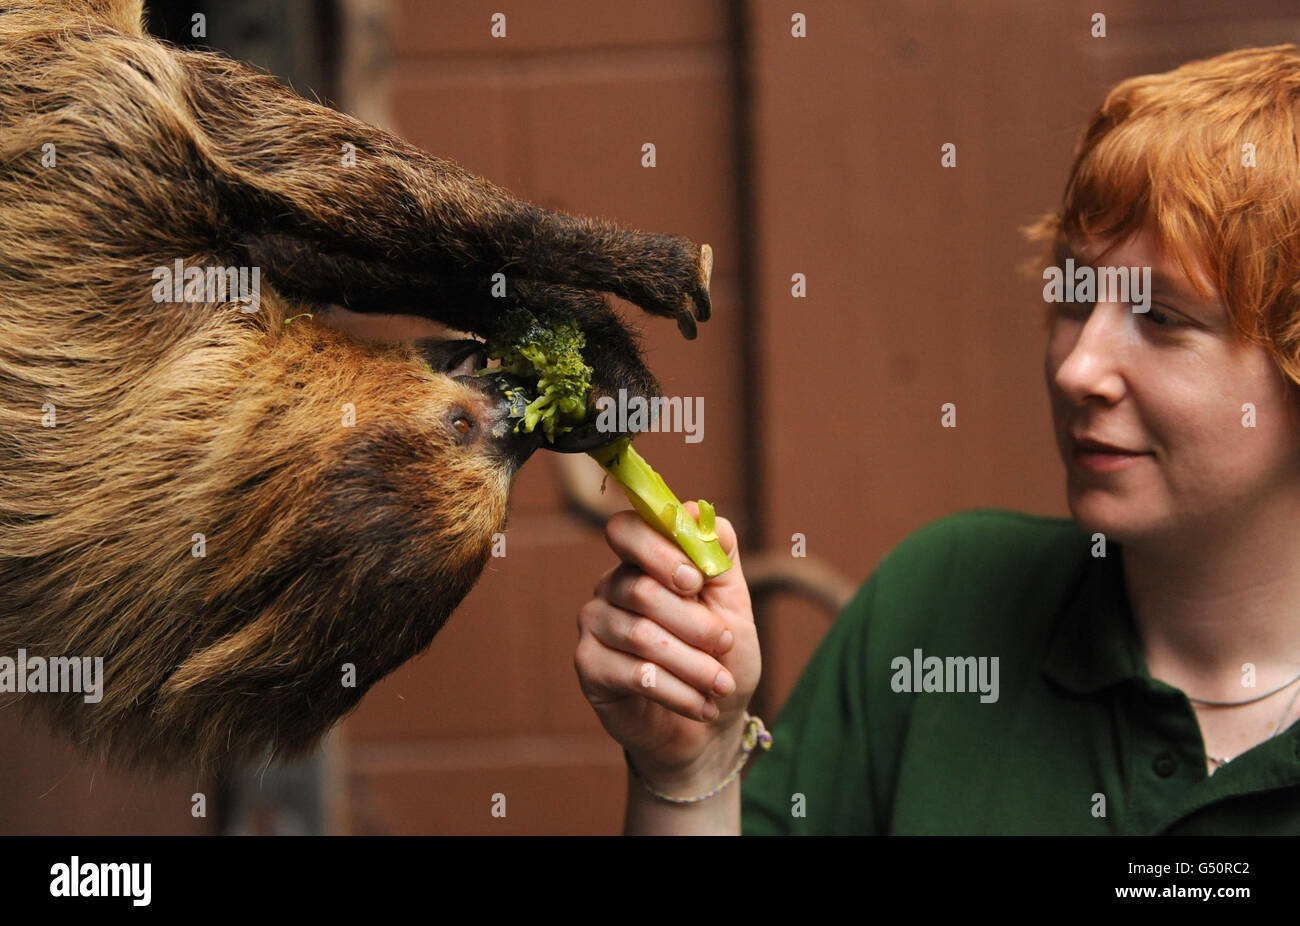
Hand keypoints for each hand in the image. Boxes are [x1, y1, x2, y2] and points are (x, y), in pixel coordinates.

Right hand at [575, 501, 759, 791]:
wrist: (712, 723)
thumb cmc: (721, 656)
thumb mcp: (732, 602)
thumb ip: (717, 553)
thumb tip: (694, 509)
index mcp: (642, 561)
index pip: (628, 530)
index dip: (660, 551)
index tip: (697, 581)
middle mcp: (611, 587)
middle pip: (642, 590)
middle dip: (695, 623)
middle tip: (726, 644)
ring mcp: (595, 625)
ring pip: (641, 635)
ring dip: (693, 665)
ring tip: (721, 686)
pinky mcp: (590, 667)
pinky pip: (632, 673)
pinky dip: (677, 692)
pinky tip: (701, 706)